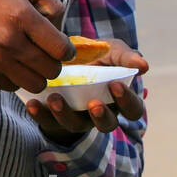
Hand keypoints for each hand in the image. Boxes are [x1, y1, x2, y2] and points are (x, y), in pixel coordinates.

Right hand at [0, 0, 71, 92]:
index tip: (61, 47)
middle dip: (53, 63)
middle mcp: (9, 40)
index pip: (62, 50)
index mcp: (21, 16)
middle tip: (43, 53)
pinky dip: (15, 78)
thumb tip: (64, 29)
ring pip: (36, 84)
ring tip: (29, 61)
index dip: (66, 50)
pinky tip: (9, 63)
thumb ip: (48, 2)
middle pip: (52, 70)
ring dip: (37, 75)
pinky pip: (13, 87)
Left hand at [24, 38, 149, 144]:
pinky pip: (48, 122)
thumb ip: (126, 57)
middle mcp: (101, 114)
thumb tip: (144, 66)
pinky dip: (40, 114)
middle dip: (101, 116)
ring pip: (76, 125)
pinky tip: (32, 103)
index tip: (115, 85)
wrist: (61, 55)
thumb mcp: (112, 51)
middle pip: (107, 125)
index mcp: (119, 101)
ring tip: (55, 99)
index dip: (126, 101)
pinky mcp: (54, 119)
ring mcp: (77, 118)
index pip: (132, 109)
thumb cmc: (95, 56)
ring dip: (66, 115)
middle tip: (93, 104)